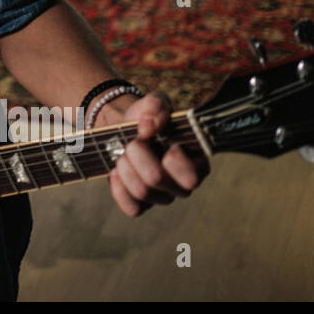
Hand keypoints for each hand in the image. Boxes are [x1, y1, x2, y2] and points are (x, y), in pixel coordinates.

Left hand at [102, 92, 209, 216]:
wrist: (126, 131)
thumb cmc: (147, 118)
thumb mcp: (153, 104)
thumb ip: (155, 106)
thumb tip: (149, 125)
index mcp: (197, 162)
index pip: (190, 176)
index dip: (170, 157)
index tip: (163, 141)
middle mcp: (184, 185)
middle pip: (156, 180)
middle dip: (137, 155)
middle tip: (133, 143)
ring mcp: (164, 197)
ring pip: (142, 193)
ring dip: (125, 168)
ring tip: (122, 154)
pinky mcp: (144, 205)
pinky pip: (132, 208)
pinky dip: (119, 188)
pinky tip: (116, 172)